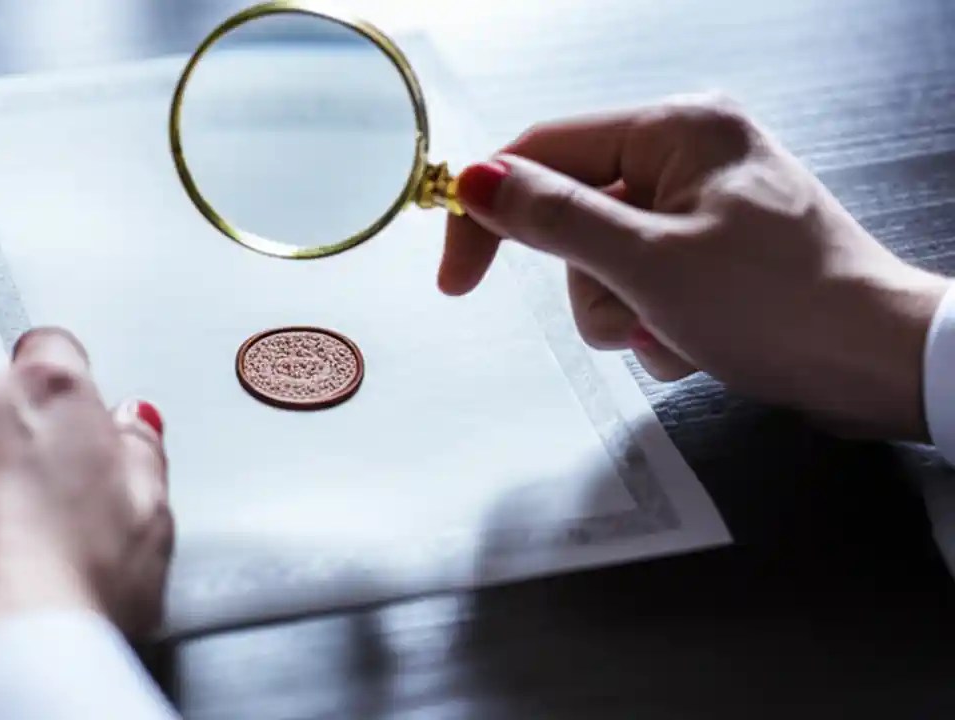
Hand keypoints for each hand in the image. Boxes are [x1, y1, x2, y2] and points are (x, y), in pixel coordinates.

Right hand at [439, 94, 949, 440]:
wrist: (879, 365)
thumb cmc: (787, 307)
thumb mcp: (648, 263)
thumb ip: (553, 218)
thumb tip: (478, 182)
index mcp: (675, 129)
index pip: (541, 152)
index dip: (489, 213)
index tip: (458, 275)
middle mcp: (688, 155)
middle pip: (571, 216)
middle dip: (592, 284)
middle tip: (634, 311)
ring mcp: (700, 206)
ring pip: (600, 262)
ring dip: (624, 313)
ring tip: (676, 332)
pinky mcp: (711, 251)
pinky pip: (639, 284)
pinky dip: (653, 323)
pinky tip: (694, 341)